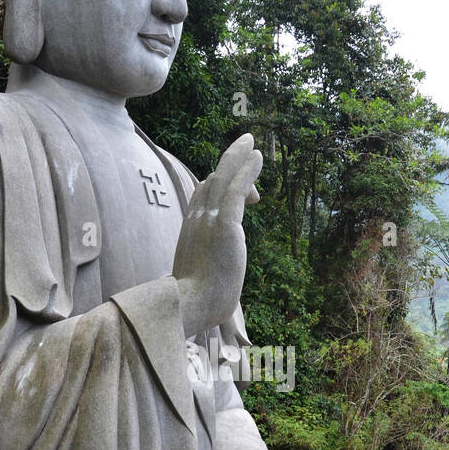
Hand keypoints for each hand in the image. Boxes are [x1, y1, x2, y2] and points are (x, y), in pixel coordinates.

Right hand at [173, 134, 260, 337]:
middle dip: (230, 161)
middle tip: (245, 144)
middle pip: (211, 180)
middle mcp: (196, 220)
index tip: (244, 193)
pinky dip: (247, 171)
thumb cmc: (196, 303)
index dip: (219, 186)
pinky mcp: (224, 226)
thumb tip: (214, 292)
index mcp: (190, 231)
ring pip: (222, 178)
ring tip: (253, 143)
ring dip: (238, 158)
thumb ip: (206, 274)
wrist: (190, 307)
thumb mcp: (199, 282)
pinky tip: (258, 157)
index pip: (202, 196)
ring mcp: (208, 221)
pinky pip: (236, 189)